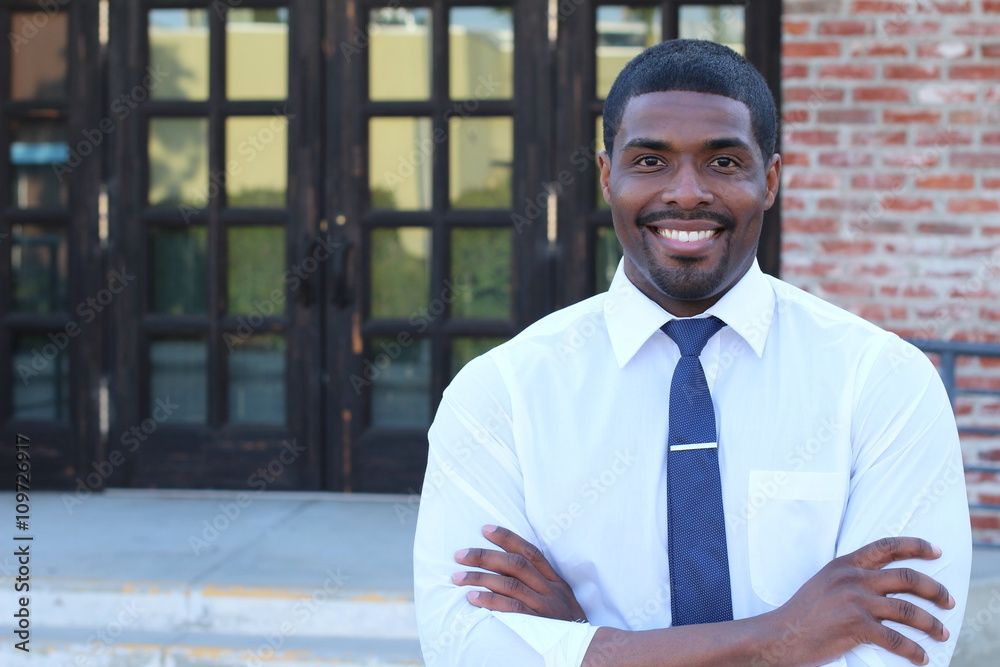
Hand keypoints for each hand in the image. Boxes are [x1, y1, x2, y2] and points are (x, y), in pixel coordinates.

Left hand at [453, 524, 587, 622]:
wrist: (585, 648)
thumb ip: (539, 583)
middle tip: (460, 554)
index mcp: (555, 580)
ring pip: (510, 584)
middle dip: (485, 556)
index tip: (486, 529)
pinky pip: (512, 608)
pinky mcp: (537, 624)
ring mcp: (544, 606)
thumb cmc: (566, 623)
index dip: (508, 538)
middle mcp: (550, 589)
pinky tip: (472, 597)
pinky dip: (490, 601)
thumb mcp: (560, 598)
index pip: (530, 551)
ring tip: (458, 576)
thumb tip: (508, 568)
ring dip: (480, 578)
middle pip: (515, 564)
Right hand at [762, 537, 953, 666]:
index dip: (916, 546)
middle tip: (948, 601)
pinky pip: (896, 639)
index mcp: (845, 564)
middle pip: (906, 578)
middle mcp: (852, 579)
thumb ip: (851, 577)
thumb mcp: (826, 583)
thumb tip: (883, 584)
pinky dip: (914, 650)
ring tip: (941, 633)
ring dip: (931, 623)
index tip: (936, 551)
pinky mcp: (856, 627)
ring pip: (907, 610)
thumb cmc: (804, 612)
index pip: (886, 546)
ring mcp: (855, 602)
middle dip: (934, 590)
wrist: (782, 634)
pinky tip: (921, 657)